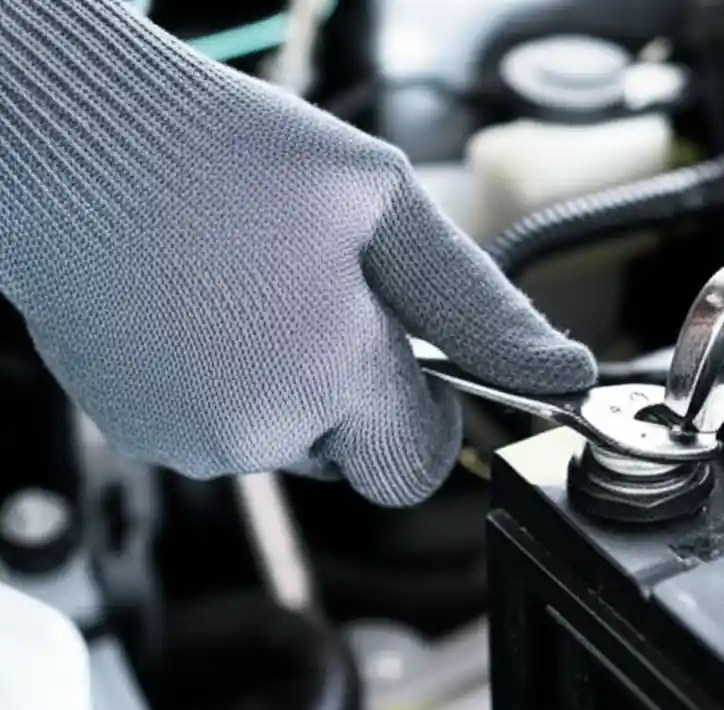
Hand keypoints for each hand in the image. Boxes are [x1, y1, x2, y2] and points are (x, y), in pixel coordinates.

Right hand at [0, 1, 595, 505]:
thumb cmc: (230, 154)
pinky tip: (206, 310)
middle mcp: (252, 429)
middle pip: (349, 452)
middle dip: (355, 390)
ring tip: (253, 288)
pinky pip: (217, 428)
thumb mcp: (383, 207)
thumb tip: (565, 377)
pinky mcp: (134, 431)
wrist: (71, 140)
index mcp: (328, 374)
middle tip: (319, 295)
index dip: (426, 415)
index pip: (415, 467)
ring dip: (288, 383)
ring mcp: (183, 438)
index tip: (405, 354)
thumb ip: (479, 307)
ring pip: (282, 439)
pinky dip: (227, 384)